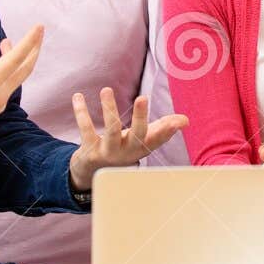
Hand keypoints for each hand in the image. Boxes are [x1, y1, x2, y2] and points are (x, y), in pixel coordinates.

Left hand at [68, 88, 187, 190]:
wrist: (92, 173)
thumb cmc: (123, 149)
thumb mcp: (142, 140)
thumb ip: (163, 128)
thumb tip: (185, 121)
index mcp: (142, 148)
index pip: (157, 139)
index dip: (167, 132)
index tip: (177, 122)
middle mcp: (127, 152)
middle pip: (137, 135)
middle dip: (140, 117)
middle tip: (142, 97)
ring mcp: (108, 152)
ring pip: (111, 130)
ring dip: (109, 109)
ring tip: (106, 89)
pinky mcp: (90, 151)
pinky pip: (85, 129)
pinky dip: (81, 112)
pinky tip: (78, 96)